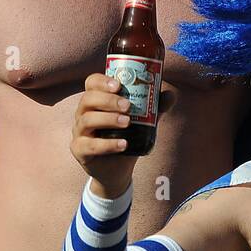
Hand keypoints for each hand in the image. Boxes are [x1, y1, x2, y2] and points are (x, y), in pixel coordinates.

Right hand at [71, 74, 173, 197]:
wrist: (117, 168)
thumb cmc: (127, 137)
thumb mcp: (143, 121)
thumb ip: (155, 108)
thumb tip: (171, 94)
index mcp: (96, 101)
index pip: (91, 83)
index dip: (102, 81)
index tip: (119, 85)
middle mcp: (84, 113)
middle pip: (87, 99)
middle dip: (108, 100)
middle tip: (128, 106)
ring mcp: (79, 132)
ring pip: (87, 120)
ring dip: (108, 119)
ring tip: (127, 122)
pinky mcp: (79, 150)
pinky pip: (89, 145)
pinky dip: (108, 144)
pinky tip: (124, 144)